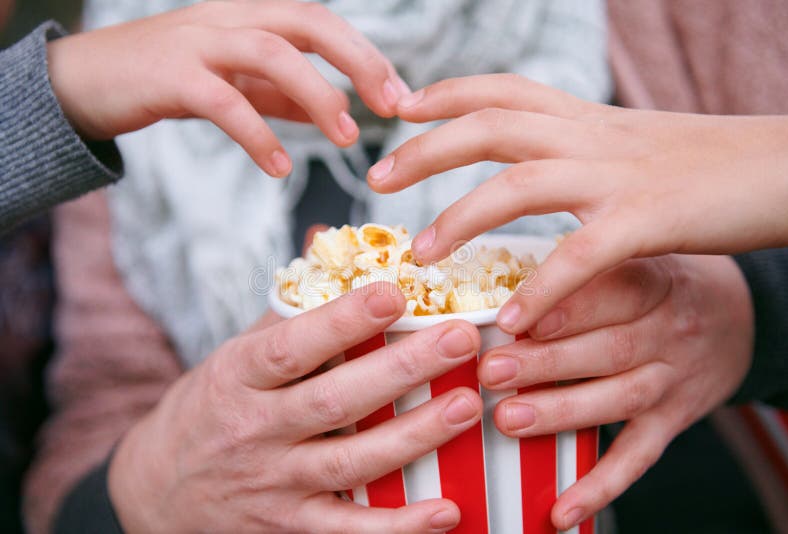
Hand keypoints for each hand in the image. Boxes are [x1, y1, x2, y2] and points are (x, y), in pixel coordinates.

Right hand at [47, 0, 408, 176]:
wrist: (87, 80)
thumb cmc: (167, 79)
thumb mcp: (234, 82)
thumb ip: (279, 94)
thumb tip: (327, 112)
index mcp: (250, 16)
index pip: (321, 23)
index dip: (365, 55)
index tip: (400, 96)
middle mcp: (229, 18)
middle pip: (307, 22)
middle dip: (357, 60)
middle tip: (391, 106)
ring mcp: (198, 41)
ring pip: (271, 53)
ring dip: (317, 95)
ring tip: (347, 138)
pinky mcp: (170, 76)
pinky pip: (224, 101)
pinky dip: (257, 134)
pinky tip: (280, 167)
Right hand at [108, 282, 481, 532]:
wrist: (158, 488)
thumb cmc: (212, 407)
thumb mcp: (235, 352)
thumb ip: (288, 305)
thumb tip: (328, 238)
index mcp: (239, 376)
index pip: (292, 345)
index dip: (342, 320)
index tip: (394, 293)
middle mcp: (254, 430)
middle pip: (334, 400)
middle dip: (402, 369)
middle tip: (460, 339)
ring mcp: (273, 483)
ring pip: (350, 461)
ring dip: (414, 435)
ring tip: (467, 405)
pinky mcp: (289, 527)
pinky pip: (348, 530)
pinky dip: (398, 526)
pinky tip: (446, 509)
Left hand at [368, 73, 787, 332]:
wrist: (787, 166)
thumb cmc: (707, 166)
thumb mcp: (630, 145)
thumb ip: (578, 149)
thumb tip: (531, 161)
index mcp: (587, 119)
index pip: (503, 89)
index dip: (446, 93)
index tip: (400, 107)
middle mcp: (594, 137)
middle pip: (492, 125)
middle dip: (427, 147)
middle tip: (376, 178)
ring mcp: (619, 176)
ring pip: (521, 184)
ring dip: (463, 217)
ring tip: (423, 255)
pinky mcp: (650, 220)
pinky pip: (581, 255)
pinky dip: (542, 288)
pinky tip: (512, 319)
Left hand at [473, 254, 752, 529]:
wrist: (738, 314)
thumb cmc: (658, 280)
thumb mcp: (634, 248)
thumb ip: (583, 259)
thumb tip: (500, 273)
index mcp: (654, 281)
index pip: (612, 290)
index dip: (563, 305)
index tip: (514, 318)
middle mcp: (669, 330)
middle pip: (608, 348)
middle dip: (546, 363)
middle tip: (493, 372)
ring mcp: (673, 378)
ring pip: (618, 399)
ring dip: (561, 412)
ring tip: (509, 420)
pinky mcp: (675, 418)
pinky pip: (638, 456)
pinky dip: (601, 485)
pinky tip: (563, 508)